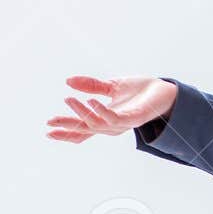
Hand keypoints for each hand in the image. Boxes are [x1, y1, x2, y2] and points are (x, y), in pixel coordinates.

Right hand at [46, 75, 178, 142]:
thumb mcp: (111, 85)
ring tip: (68, 99)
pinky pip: (114, 117)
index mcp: (105, 120)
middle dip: (67, 127)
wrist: (164, 91)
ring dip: (81, 113)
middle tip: (50, 123)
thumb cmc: (139, 91)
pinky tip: (90, 100)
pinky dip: (100, 110)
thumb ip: (91, 85)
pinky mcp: (134, 118)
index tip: (48, 130)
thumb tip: (68, 81)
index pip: (82, 130)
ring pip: (97, 124)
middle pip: (85, 130)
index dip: (66, 132)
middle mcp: (112, 126)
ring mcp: (123, 124)